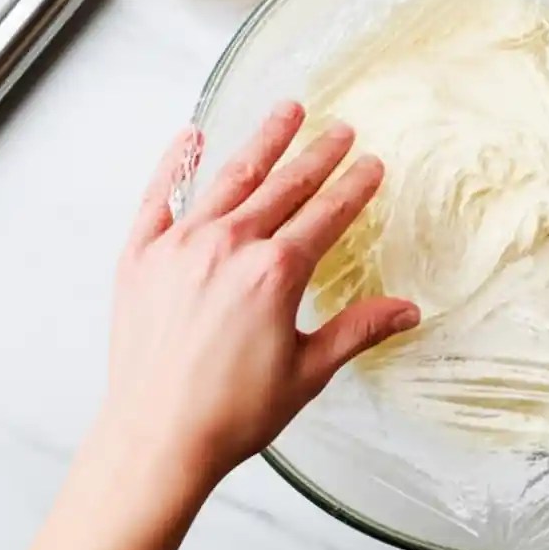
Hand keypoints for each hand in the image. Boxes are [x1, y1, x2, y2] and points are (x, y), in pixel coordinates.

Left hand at [105, 101, 419, 478]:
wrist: (156, 438)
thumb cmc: (232, 412)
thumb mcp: (308, 371)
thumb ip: (358, 330)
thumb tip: (407, 311)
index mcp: (275, 272)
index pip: (327, 215)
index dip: (354, 187)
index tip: (371, 165)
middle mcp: (229, 246)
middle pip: (284, 186)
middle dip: (318, 154)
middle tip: (341, 130)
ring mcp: (180, 246)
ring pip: (230, 178)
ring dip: (263, 142)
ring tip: (287, 112)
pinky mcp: (140, 256)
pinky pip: (159, 197)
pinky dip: (176, 164)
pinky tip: (190, 136)